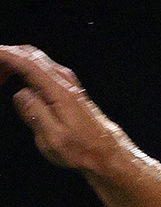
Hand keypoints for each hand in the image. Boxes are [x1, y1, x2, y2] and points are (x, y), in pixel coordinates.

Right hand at [2, 45, 132, 171]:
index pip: (27, 62)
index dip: (4, 55)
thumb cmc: (82, 149)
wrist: (106, 152)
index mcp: (60, 92)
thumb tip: (20, 93)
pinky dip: (22, 69)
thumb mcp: (52, 138)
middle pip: (29, 54)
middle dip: (5, 58)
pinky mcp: (66, 88)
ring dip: (12, 64)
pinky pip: (39, 69)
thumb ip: (34, 113)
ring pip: (34, 60)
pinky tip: (12, 79)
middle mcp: (65, 82)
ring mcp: (67, 82)